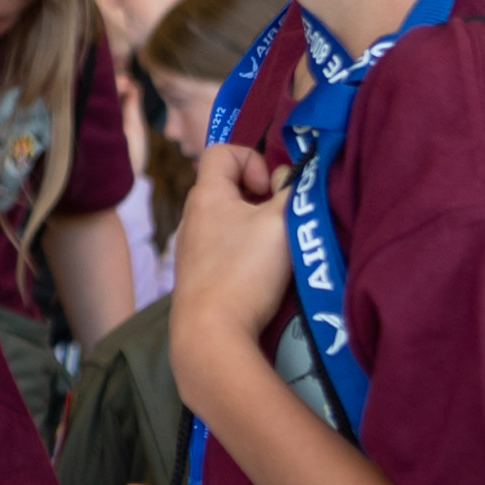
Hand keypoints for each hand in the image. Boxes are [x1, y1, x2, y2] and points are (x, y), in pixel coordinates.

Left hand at [167, 143, 292, 416]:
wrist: (212, 333)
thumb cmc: (245, 271)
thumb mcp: (279, 221)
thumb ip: (291, 191)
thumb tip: (291, 179)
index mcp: (205, 195)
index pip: (221, 151)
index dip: (253, 158)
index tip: (271, 189)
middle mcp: (192, 217)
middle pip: (229, 186)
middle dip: (262, 196)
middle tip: (282, 218)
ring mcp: (193, 249)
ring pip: (231, 220)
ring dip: (258, 226)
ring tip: (278, 247)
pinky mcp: (201, 276)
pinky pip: (227, 248)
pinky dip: (248, 251)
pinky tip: (265, 273)